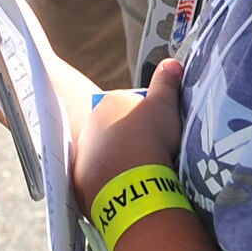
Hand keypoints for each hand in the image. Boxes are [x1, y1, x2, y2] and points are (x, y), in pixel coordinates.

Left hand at [72, 59, 183, 212]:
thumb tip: (170, 63)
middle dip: (127, 139)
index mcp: (109, 103)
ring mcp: (83, 153)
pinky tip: (127, 187)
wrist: (134, 181)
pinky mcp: (81, 179)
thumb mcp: (165, 105)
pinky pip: (97, 179)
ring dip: (117, 161)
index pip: (126, 106)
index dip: (144, 119)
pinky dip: (110, 182)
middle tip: (149, 153)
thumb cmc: (150, 139)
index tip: (156, 131)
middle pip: (112, 130)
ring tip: (139, 174)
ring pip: (103, 155)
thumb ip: (166, 83)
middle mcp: (90, 125)